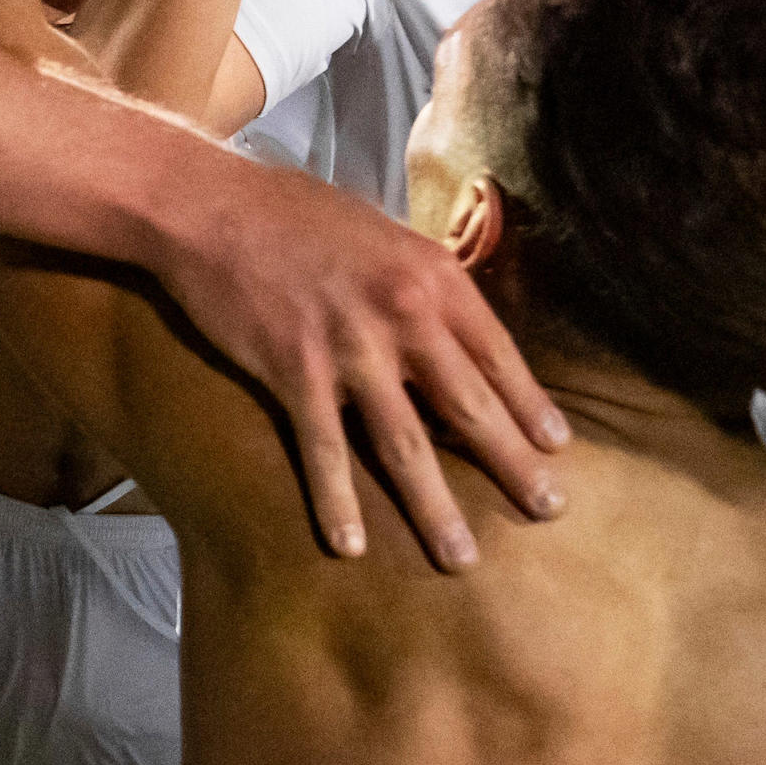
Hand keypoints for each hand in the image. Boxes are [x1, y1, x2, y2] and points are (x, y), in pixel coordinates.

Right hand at [145, 148, 568, 565]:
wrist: (210, 207)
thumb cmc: (296, 213)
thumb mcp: (383, 232)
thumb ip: (422, 281)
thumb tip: (454, 326)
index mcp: (432, 276)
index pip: (499, 354)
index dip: (530, 405)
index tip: (556, 447)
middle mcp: (402, 314)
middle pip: (469, 406)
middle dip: (512, 464)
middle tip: (547, 510)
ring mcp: (348, 348)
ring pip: (406, 445)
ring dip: (435, 507)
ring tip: (460, 557)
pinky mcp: (293, 372)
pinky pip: (324, 450)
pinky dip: (337, 502)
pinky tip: (349, 545)